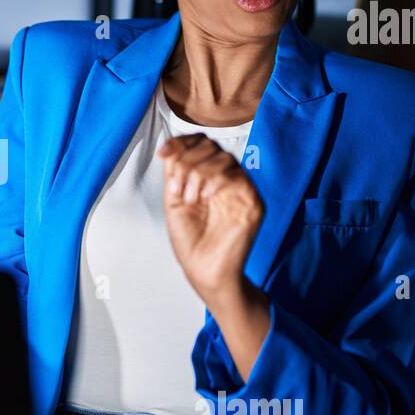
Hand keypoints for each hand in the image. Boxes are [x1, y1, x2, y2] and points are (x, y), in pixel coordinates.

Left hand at [156, 134, 263, 302]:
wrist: (204, 271)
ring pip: (224, 158)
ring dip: (198, 173)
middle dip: (187, 162)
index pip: (200, 145)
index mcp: (207, 178)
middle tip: (178, 190)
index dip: (181, 143)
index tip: (163, 154)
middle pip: (210, 146)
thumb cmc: (191, 242)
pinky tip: (204, 197)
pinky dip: (216, 180)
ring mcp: (240, 189)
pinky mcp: (252, 202)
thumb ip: (174, 174)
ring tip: (189, 198)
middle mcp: (225, 180)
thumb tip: (171, 147)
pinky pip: (238, 176)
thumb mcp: (174, 201)